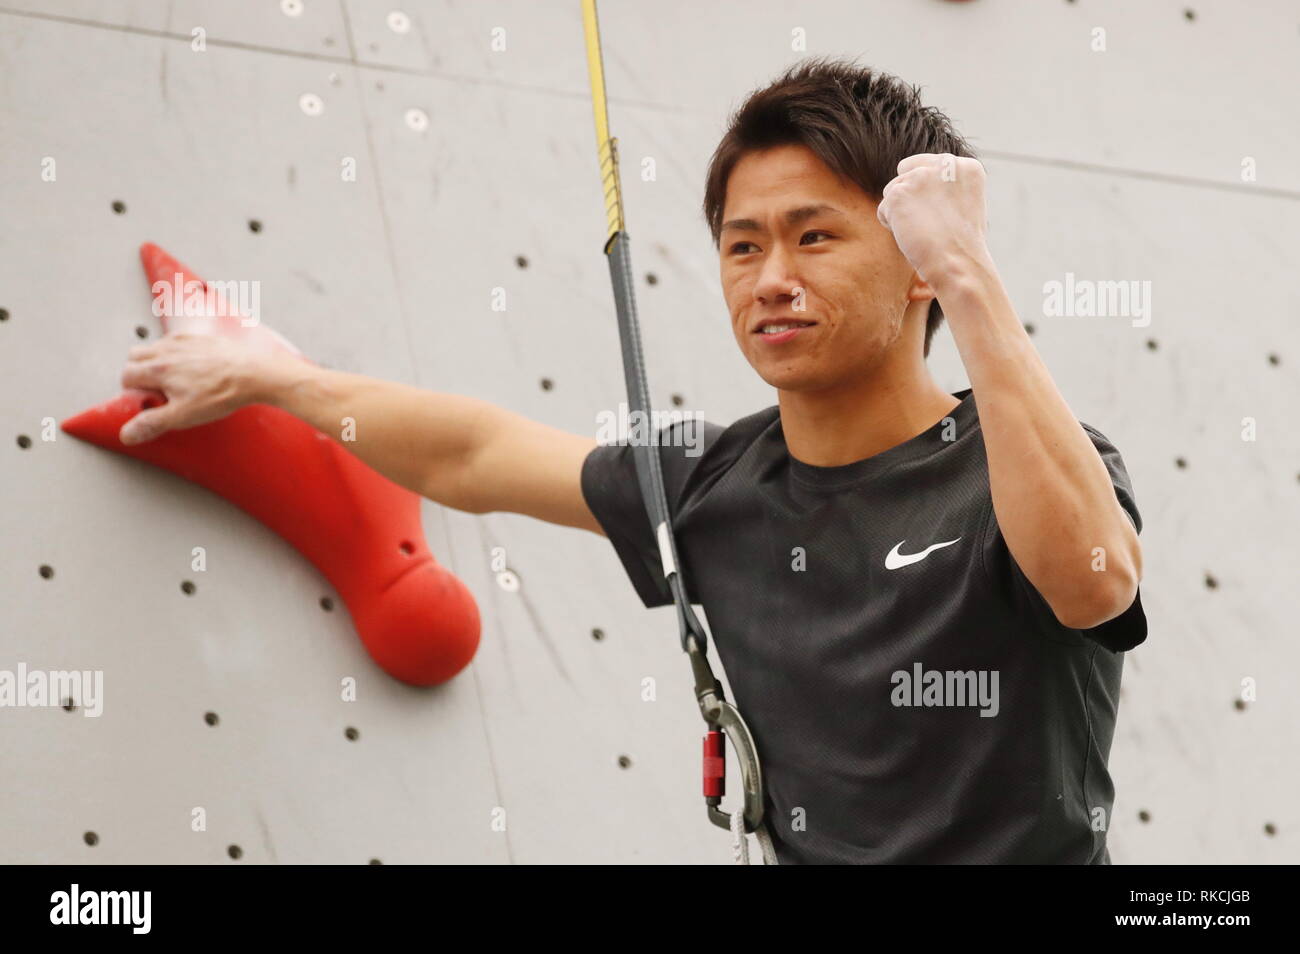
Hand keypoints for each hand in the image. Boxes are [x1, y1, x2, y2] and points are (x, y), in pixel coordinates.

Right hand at [118, 333, 266, 444]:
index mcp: (158, 368)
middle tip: (156, 390)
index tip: (146, 400)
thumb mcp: (183, 416)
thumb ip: (152, 423)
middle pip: (135, 356)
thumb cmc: (224, 392)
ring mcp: (185, 341)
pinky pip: (178, 340)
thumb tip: (128, 433)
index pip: (126, 375)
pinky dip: (176, 352)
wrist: (255, 374)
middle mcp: (168, 349)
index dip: (132, 391)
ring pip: (155, 346)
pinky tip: (192, 367)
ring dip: (155, 361)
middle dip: (138, 373)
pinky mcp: (201, 337)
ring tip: (174, 380)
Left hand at [876, 153, 991, 290]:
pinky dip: (892, 226)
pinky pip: (883, 210)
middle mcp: (944, 164)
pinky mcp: (898, 193)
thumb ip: (945, 188)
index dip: (926, 192)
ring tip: (924, 231)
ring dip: (901, 213)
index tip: (938, 213)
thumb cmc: (962, 245)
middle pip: (907, 174)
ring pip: (893, 191)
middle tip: (929, 224)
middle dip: (910, 198)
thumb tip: (917, 188)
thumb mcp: (965, 206)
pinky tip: (913, 236)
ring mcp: (920, 177)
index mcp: (967, 167)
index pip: (928, 165)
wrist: (959, 263)